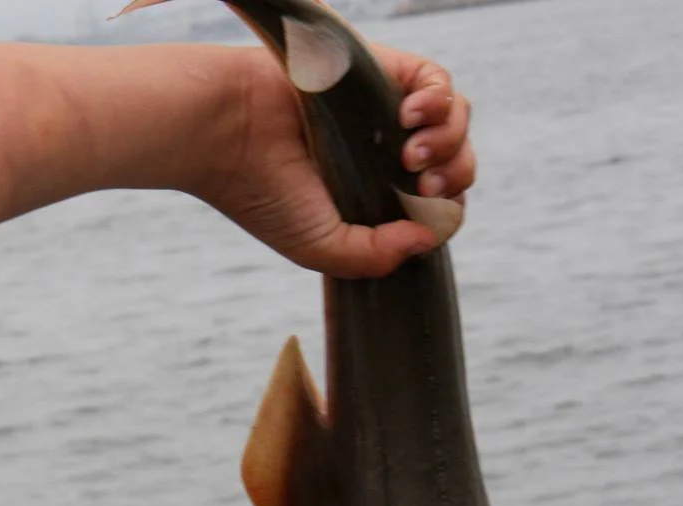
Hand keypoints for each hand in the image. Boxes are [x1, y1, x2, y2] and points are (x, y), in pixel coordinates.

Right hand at [201, 44, 475, 277]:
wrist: (227, 136)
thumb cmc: (264, 194)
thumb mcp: (321, 247)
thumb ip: (375, 256)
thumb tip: (430, 235)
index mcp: (375, 195)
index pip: (439, 201)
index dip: (446, 207)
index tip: (422, 209)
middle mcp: (385, 152)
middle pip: (455, 161)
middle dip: (454, 175)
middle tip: (423, 185)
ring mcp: (386, 111)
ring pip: (454, 120)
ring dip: (450, 139)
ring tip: (412, 153)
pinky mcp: (382, 72)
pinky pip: (437, 80)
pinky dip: (439, 98)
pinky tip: (413, 115)